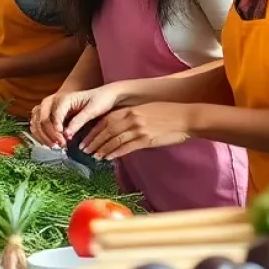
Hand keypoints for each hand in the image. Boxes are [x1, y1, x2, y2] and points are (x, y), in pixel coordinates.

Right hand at [40, 86, 121, 144]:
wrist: (101, 95)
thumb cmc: (99, 100)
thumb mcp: (92, 110)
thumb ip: (78, 122)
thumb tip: (66, 135)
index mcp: (64, 98)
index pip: (54, 114)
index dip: (56, 129)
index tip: (63, 141)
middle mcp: (52, 101)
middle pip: (42, 119)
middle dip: (49, 134)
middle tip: (60, 146)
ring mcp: (47, 107)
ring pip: (37, 122)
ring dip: (43, 136)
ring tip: (55, 146)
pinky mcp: (47, 113)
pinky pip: (37, 124)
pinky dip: (40, 134)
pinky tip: (49, 142)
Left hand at [81, 102, 195, 159]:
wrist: (185, 117)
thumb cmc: (167, 114)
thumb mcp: (145, 111)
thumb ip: (130, 118)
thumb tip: (117, 130)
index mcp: (129, 110)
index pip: (105, 121)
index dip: (93, 131)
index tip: (85, 139)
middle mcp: (131, 118)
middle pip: (106, 131)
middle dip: (93, 141)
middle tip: (83, 150)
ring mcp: (138, 128)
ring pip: (114, 140)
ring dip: (102, 149)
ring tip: (94, 156)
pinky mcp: (146, 139)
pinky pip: (126, 147)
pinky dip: (115, 153)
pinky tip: (108, 158)